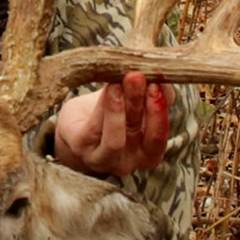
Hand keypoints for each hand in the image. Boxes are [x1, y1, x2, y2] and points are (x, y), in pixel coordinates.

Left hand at [52, 72, 169, 177]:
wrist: (76, 122)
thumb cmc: (112, 112)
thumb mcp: (136, 104)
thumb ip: (153, 95)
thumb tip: (163, 82)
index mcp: (146, 154)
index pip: (158, 138)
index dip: (159, 113)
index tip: (157, 86)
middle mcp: (127, 162)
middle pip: (137, 135)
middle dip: (140, 104)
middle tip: (138, 77)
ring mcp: (102, 159)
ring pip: (115, 138)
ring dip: (118, 108)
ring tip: (118, 84)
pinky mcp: (80, 147)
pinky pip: (94, 129)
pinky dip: (103, 107)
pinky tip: (108, 89)